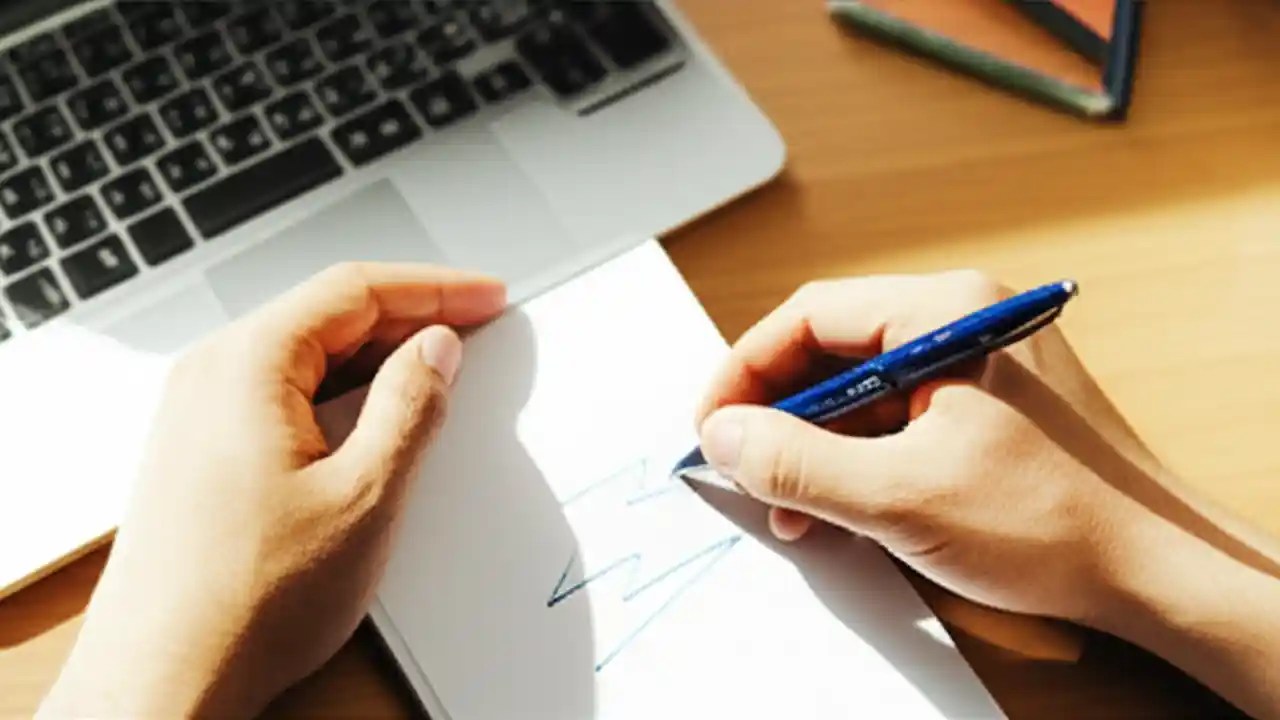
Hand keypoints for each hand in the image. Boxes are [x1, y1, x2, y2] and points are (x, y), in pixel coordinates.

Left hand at [39, 263, 505, 718]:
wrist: (164, 678)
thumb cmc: (248, 599)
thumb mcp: (364, 497)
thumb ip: (409, 408)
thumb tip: (436, 349)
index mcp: (247, 364)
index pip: (355, 290)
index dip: (435, 287)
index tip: (488, 296)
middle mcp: (212, 373)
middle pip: (328, 314)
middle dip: (410, 315)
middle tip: (477, 326)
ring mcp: (200, 409)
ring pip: (306, 352)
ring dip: (377, 354)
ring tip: (440, 368)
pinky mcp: (203, 447)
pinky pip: (283, 390)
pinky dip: (341, 388)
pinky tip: (378, 414)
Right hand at [694, 271, 1174, 624]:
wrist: (1159, 571)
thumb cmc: (1053, 522)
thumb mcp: (901, 495)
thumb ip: (798, 463)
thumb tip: (724, 436)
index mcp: (946, 311)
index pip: (810, 316)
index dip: (745, 371)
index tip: (711, 426)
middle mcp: (963, 320)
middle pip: (833, 349)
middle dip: (780, 416)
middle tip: (743, 469)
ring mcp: (979, 362)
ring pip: (863, 390)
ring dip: (817, 447)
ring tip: (790, 509)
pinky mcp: (988, 406)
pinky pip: (900, 418)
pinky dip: (859, 459)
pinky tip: (839, 508)